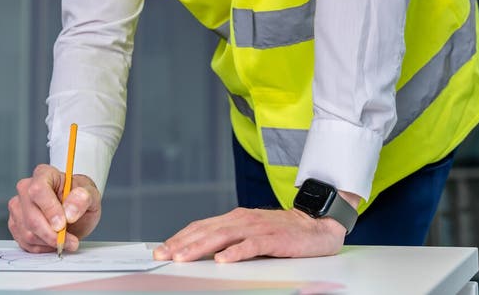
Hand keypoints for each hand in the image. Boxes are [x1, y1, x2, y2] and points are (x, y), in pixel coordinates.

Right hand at [8, 164, 101, 252]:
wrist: (74, 210)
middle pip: (31, 216)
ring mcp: (19, 207)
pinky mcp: (15, 224)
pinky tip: (54, 241)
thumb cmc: (80, 198)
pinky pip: (25, 243)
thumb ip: (84, 198)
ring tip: (66, 239)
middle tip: (70, 240)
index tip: (62, 224)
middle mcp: (26, 188)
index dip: (49, 209)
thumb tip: (70, 211)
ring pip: (27, 233)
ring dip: (49, 242)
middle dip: (51, 234)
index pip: (38, 190)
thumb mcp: (91, 194)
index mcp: (44, 174)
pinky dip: (42, 247)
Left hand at [153, 207, 345, 262]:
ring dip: (200, 248)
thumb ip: (230, 239)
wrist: (316, 225)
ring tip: (183, 259)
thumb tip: (202, 253)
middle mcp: (243, 219)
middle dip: (182, 244)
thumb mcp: (251, 233)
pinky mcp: (274, 238)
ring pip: (223, 236)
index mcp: (235, 218)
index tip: (162, 249)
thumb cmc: (282, 233)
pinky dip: (235, 252)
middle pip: (207, 230)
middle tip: (164, 255)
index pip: (201, 226)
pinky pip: (251, 245)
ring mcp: (257, 227)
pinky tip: (222, 260)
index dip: (180, 237)